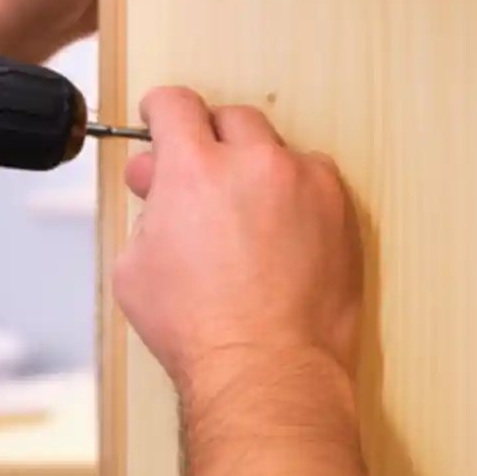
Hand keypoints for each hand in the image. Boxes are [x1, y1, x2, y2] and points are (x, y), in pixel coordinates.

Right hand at [115, 87, 362, 391]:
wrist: (266, 370)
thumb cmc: (199, 329)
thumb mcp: (135, 265)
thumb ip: (147, 208)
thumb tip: (154, 182)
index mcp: (196, 168)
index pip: (176, 105)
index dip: (161, 111)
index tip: (161, 118)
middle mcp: (255, 164)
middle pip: (230, 118)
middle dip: (211, 141)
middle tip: (200, 177)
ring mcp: (306, 184)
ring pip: (277, 150)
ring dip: (257, 170)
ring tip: (245, 217)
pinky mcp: (341, 211)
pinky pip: (315, 182)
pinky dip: (296, 197)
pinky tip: (281, 235)